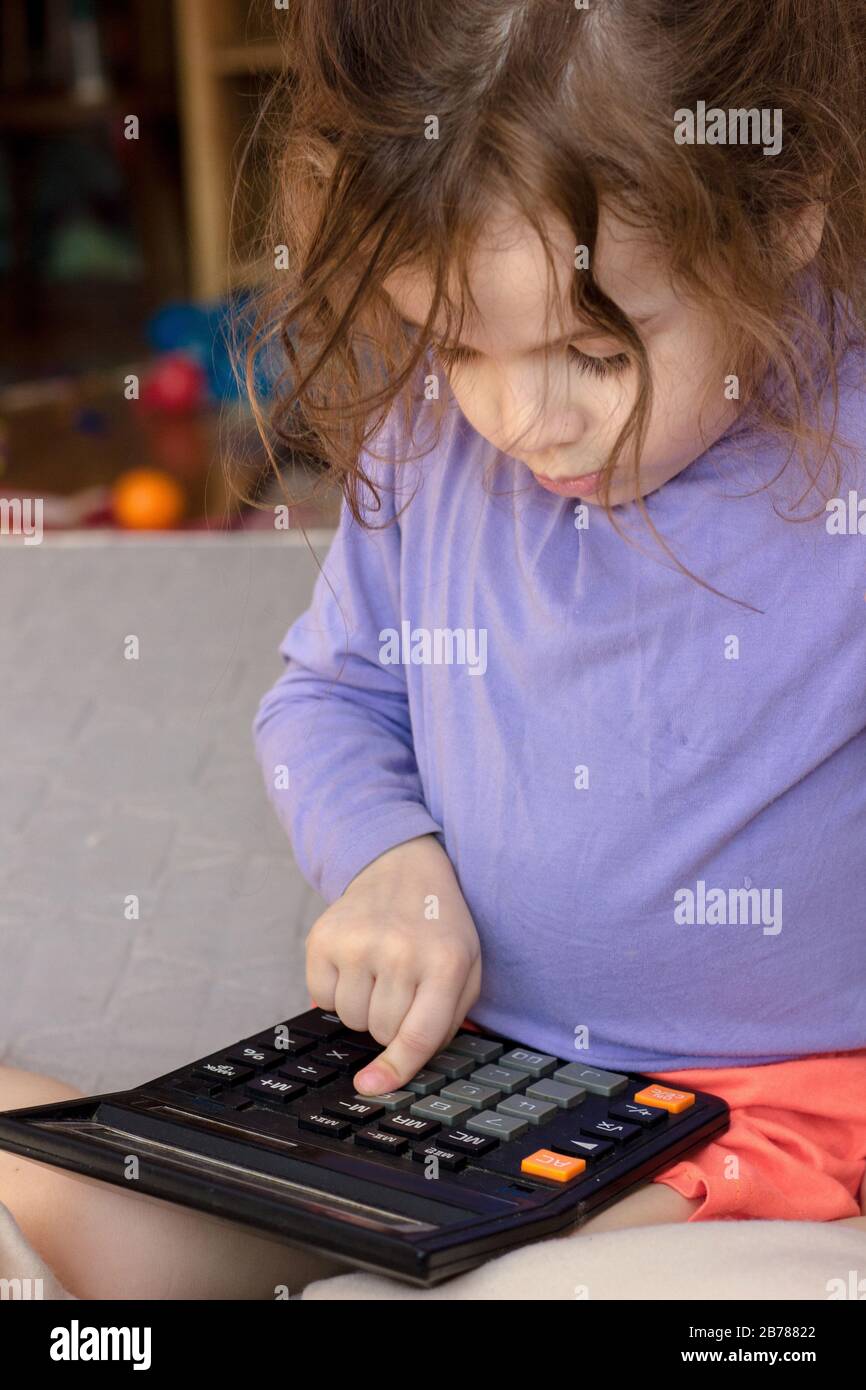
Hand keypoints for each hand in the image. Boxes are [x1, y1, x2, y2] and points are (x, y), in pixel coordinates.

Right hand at [305, 835, 480, 1094]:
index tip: (375, 1087)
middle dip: (390, 1021)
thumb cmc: (437, 928)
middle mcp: (400, 950)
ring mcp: (358, 942)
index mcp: (446, 961)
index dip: (397, 1070)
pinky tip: (355, 962)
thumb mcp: (466, 968)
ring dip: (363, 1006)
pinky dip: (336, 992)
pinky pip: (321, 999)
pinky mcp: (323, 937)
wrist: (402, 867)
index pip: (418, 1035)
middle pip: (381, 1031)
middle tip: (401, 986)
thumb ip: (446, 1022)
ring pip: (350, 1019)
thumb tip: (396, 1073)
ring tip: (379, 969)